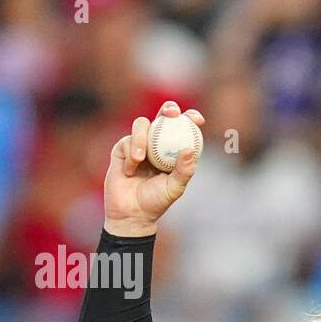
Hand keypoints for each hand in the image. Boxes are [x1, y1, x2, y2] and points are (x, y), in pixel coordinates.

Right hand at [103, 101, 204, 236]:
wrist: (131, 212)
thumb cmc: (156, 201)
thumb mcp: (174, 188)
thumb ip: (184, 171)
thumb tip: (190, 150)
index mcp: (173, 151)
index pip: (184, 129)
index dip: (191, 119)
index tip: (198, 119)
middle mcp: (157, 143)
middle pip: (163, 117)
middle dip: (168, 109)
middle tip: (172, 113)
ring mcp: (139, 143)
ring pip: (142, 124)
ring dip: (141, 138)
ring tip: (140, 159)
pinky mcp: (122, 148)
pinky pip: (127, 140)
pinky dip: (129, 154)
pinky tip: (130, 171)